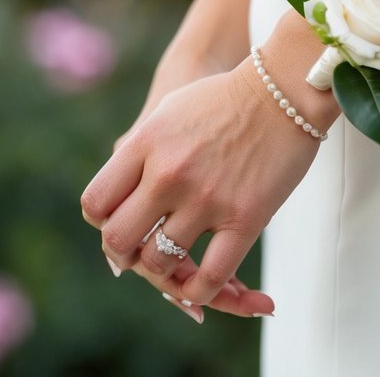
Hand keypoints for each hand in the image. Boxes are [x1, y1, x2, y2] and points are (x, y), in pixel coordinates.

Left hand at [81, 54, 328, 317]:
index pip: (96, 203)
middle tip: (140, 252)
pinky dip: (200, 291)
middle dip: (125, 254)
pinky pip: (211, 276)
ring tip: (176, 261)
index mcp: (145, 144)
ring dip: (164, 270)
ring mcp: (206, 197)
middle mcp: (168, 173)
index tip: (120, 224)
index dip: (102, 222)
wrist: (283, 89)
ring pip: (160, 262)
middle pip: (119, 240)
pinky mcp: (245, 217)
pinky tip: (202, 287)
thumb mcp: (168, 113)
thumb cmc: (224, 100)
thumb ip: (137, 154)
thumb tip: (113, 198)